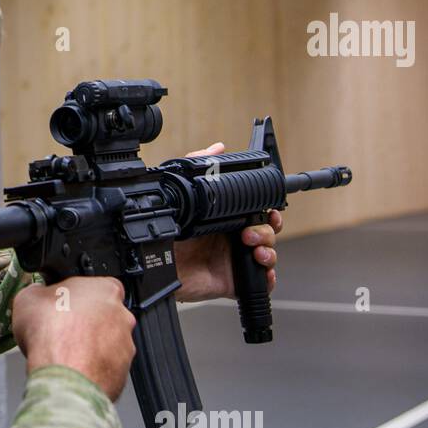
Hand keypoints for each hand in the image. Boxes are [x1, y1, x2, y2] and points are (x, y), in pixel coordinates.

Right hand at [12, 277, 135, 400]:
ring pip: (107, 343)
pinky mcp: (122, 372)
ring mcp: (125, 345)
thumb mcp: (28, 297)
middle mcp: (122, 316)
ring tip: (64, 353)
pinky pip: (106, 367)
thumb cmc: (52, 334)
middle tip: (61, 331)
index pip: (96, 286)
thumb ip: (38, 291)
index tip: (62, 305)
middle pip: (104, 315)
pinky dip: (92, 367)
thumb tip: (37, 293)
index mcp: (105, 289)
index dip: (76, 297)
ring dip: (90, 346)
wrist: (62, 374)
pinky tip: (72, 369)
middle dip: (84, 323)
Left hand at [172, 142, 282, 302]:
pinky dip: (268, 275)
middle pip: (269, 230)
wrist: (156, 265)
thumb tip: (218, 147)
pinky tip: (260, 267)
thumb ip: (200, 167)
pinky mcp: (235, 280)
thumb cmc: (169, 234)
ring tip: (252, 244)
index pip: (258, 212)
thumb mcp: (183, 197)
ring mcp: (236, 259)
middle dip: (271, 227)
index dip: (270, 210)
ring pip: (269, 251)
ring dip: (269, 247)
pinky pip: (262, 280)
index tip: (271, 207)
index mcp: (227, 219)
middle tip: (255, 227)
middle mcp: (234, 238)